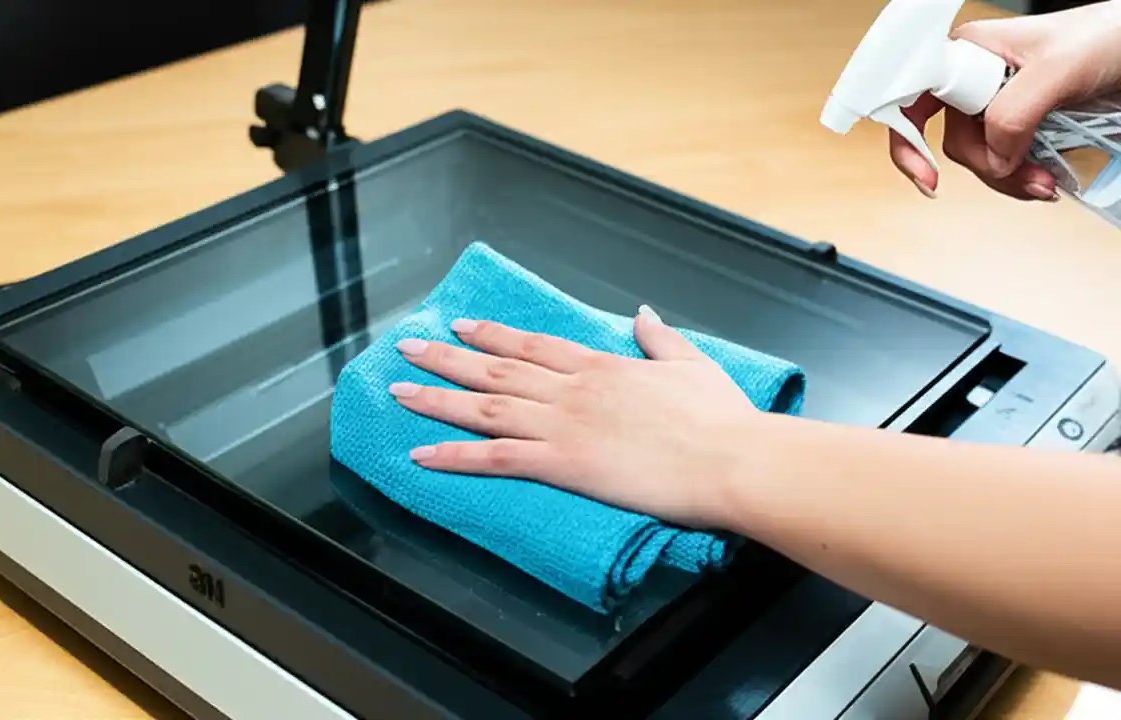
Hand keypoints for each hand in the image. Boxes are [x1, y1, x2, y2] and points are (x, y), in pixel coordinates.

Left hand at [386, 306, 763, 529]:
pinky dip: (455, 455)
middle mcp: (572, 389)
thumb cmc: (720, 420)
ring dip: (437, 398)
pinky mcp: (563, 463)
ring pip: (485, 407)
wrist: (730, 459)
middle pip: (496, 369)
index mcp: (601, 367)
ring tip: (398, 391)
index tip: (460, 325)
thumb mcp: (692, 365)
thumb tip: (644, 313)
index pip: (532, 345)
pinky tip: (422, 455)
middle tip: (407, 347)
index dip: (492, 335)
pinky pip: (496, 458)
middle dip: (447, 358)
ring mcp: (564, 424)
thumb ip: (661, 338)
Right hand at [891, 1, 1120, 199]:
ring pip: (980, 158)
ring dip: (1010, 179)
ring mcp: (998, 106)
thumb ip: (1014, 111)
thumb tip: (995, 156)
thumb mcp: (1058, 69)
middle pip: (952, 141)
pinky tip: (1044, 179)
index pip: (913, 99)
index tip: (926, 176)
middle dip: (986, 165)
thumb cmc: (1110, 36)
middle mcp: (976, 79)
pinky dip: (1022, 179)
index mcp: (969, 52)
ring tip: (1044, 181)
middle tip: (1021, 174)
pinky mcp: (1021, 126)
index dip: (908, 139)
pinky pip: (1005, 163)